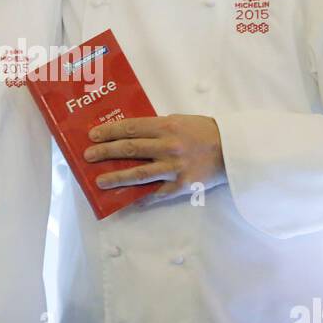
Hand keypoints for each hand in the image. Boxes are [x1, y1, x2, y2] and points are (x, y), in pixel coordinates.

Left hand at [84, 114, 226, 204]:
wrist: (234, 149)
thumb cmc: (206, 132)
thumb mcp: (180, 121)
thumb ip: (157, 127)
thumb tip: (130, 134)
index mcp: (167, 126)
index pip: (130, 128)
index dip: (109, 132)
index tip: (93, 136)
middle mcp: (168, 146)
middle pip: (130, 149)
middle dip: (105, 153)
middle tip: (88, 156)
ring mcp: (174, 167)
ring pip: (139, 174)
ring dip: (116, 178)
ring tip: (99, 181)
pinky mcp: (182, 185)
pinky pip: (157, 193)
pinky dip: (141, 198)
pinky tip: (127, 201)